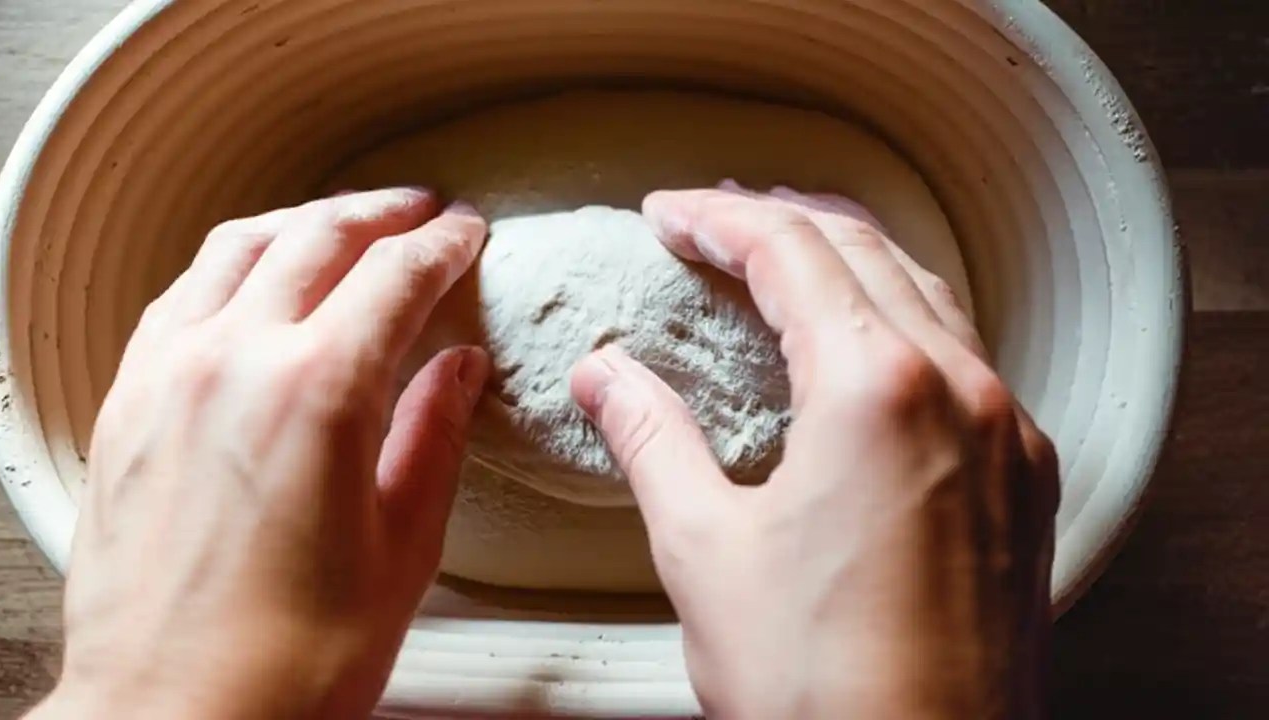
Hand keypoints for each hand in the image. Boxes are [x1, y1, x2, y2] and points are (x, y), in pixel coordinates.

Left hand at [30, 189, 488, 718]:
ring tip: (342, 224)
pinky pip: (179, 297)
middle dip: (381, 214)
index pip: (396, 275)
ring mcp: (169, 375)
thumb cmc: (292, 657)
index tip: (467, 235)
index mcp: (320, 391)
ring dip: (302, 222)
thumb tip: (459, 370)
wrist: (174, 715)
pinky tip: (252, 281)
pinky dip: (230, 267)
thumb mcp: (404, 546)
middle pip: (318, 238)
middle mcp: (236, 361)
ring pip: (238, 248)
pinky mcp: (127, 403)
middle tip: (421, 213)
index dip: (444, 245)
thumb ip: (435, 436)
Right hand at [571, 184, 1058, 719]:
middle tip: (719, 220)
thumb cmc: (822, 688)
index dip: (718, 219)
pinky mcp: (1025, 482)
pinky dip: (905, 324)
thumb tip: (606, 377)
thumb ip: (652, 439)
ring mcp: (1008, 436)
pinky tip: (868, 350)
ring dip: (852, 263)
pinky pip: (967, 360)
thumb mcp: (705, 551)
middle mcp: (961, 393)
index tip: (670, 214)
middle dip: (784, 222)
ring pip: (927, 297)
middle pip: (866, 253)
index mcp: (876, 391)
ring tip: (790, 259)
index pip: (789, 253)